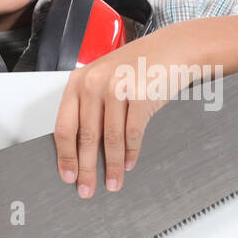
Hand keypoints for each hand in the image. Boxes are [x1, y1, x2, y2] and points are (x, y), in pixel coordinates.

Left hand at [53, 35, 183, 197]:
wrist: (172, 49)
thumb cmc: (138, 65)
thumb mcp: (105, 78)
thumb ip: (89, 105)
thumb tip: (80, 148)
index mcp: (79, 80)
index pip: (64, 126)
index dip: (65, 156)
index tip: (67, 175)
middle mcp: (94, 83)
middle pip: (85, 137)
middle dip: (86, 168)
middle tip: (87, 188)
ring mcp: (117, 88)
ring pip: (109, 139)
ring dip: (111, 166)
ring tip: (112, 182)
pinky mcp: (140, 95)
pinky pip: (132, 134)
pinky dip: (130, 153)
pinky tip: (128, 164)